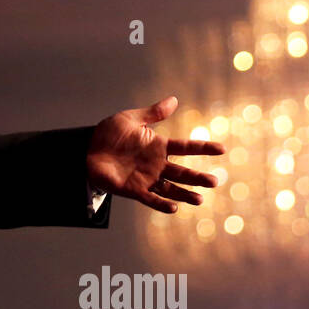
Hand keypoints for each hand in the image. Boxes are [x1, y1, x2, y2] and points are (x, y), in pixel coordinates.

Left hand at [86, 95, 225, 213]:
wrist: (86, 150)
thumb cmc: (109, 134)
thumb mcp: (130, 119)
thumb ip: (152, 113)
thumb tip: (174, 100)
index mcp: (158, 146)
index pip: (185, 147)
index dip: (203, 148)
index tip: (222, 149)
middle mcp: (156, 164)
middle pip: (182, 172)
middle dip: (198, 178)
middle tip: (214, 182)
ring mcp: (146, 178)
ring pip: (171, 188)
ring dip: (185, 194)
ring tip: (199, 200)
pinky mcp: (133, 189)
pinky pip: (150, 198)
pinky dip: (161, 204)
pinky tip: (173, 208)